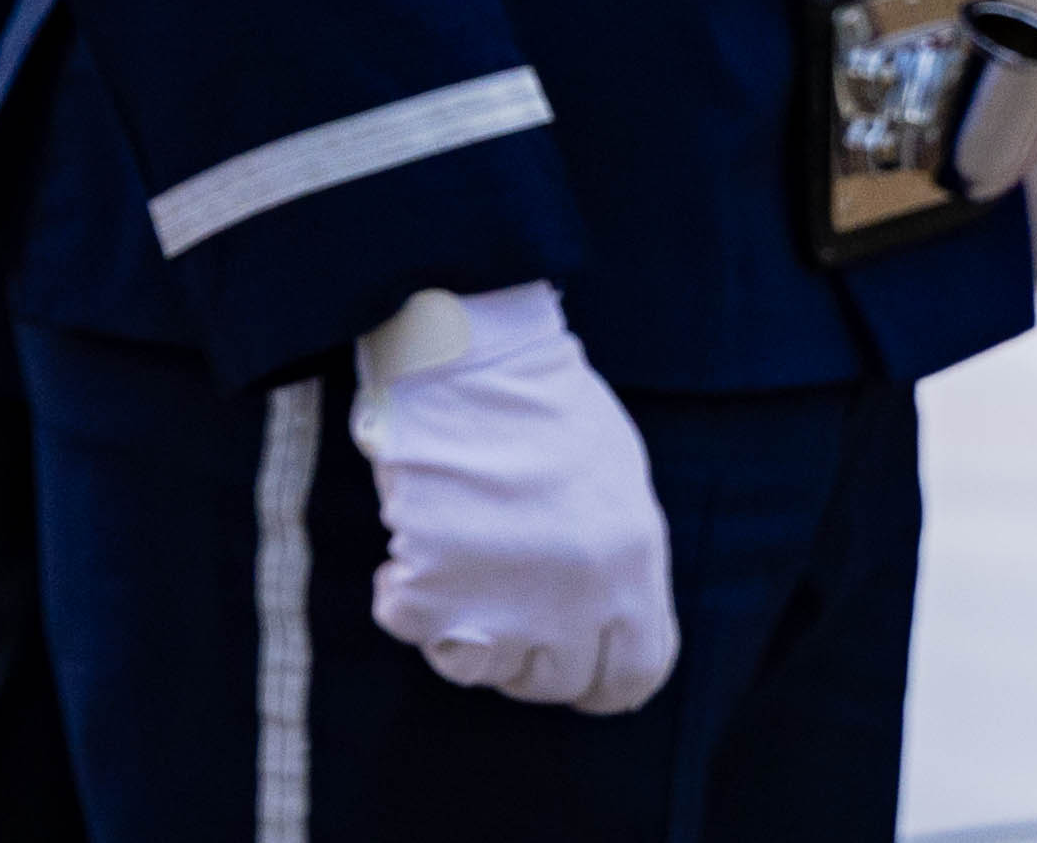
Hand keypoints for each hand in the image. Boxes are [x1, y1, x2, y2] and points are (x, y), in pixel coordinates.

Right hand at [349, 283, 676, 715]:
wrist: (469, 354)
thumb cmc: (542, 401)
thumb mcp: (619, 482)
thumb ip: (621, 565)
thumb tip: (606, 626)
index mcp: (633, 567)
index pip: (634, 675)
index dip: (601, 678)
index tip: (573, 667)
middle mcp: (578, 600)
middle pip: (555, 682)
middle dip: (528, 654)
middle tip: (499, 604)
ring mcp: (505, 604)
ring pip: (484, 671)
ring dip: (466, 629)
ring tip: (457, 562)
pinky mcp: (434, 590)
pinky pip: (410, 625)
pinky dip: (401, 593)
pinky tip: (410, 544)